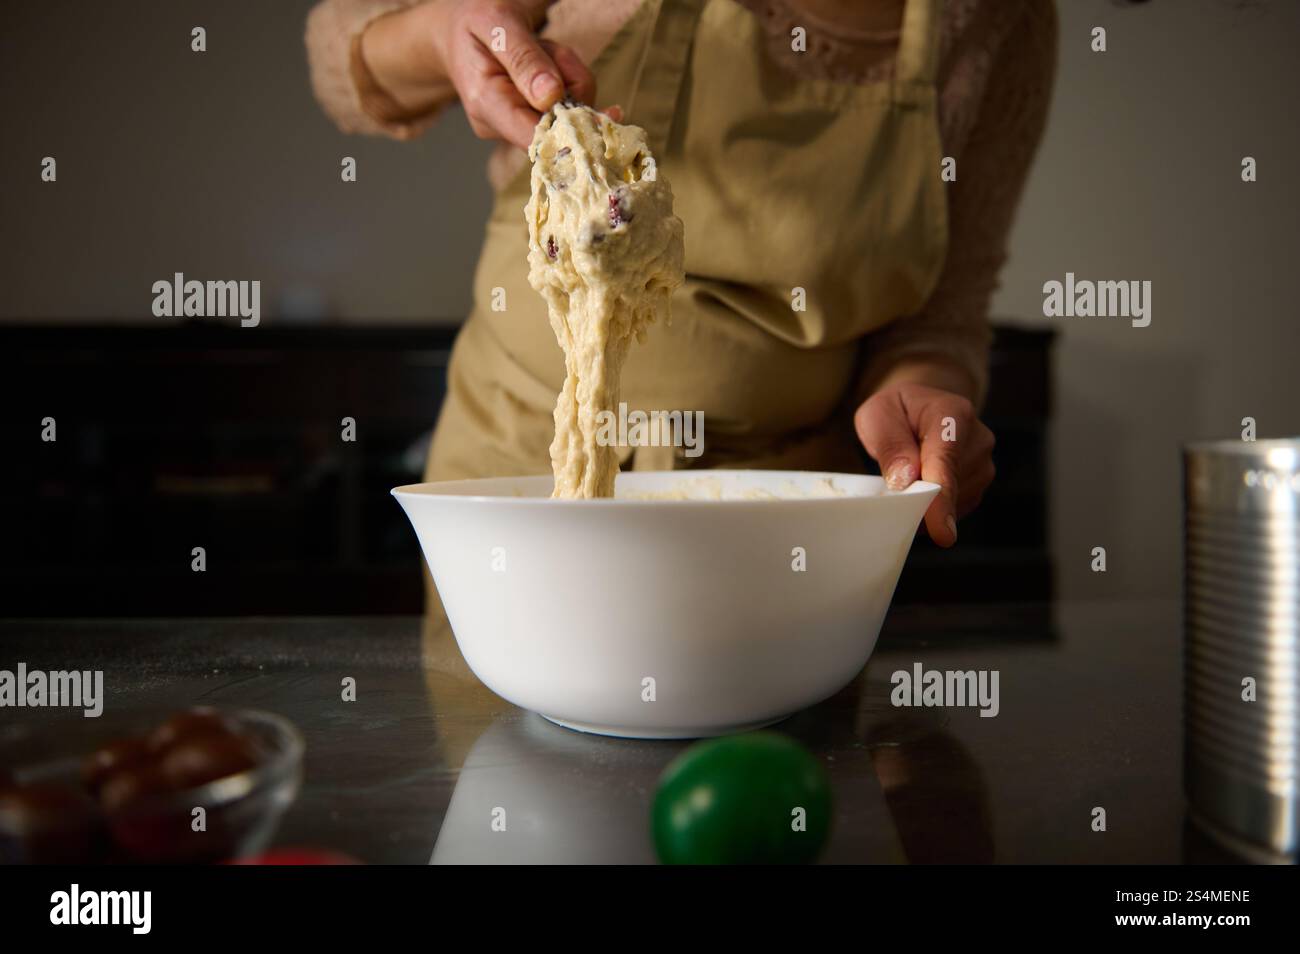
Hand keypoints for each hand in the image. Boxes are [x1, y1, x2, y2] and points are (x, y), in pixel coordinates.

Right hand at [363, 1, 599, 148]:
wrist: (460, 32)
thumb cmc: (476, 24)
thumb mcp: (497, 24)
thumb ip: (524, 60)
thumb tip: (552, 97)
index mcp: (486, 103)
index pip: (535, 137)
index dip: (569, 127)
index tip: (589, 101)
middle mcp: (500, 125)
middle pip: (561, 123)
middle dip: (570, 83)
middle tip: (550, 49)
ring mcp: (517, 126)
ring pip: (570, 110)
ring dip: (569, 74)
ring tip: (543, 48)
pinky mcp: (531, 120)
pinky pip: (567, 104)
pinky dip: (566, 80)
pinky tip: (546, 62)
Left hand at [853, 376, 995, 547]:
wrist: (919, 408)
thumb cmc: (896, 411)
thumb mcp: (878, 416)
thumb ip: (890, 445)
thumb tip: (905, 480)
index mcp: (952, 414)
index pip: (946, 462)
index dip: (942, 499)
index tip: (942, 533)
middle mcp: (978, 439)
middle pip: (949, 487)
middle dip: (917, 497)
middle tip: (888, 483)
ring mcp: (983, 464)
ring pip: (952, 503)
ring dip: (924, 503)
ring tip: (906, 477)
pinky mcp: (979, 485)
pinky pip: (954, 510)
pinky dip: (932, 509)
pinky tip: (918, 490)